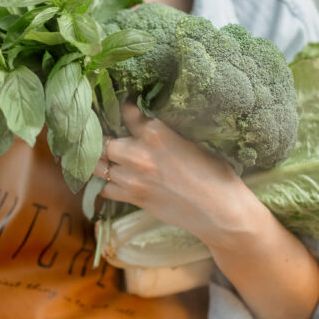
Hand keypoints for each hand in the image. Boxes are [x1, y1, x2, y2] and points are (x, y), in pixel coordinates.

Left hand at [95, 102, 263, 247]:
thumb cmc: (215, 173)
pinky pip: (106, 190)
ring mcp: (132, 178)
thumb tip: (151, 129)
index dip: (126, 108)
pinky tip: (114, 182)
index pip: (128, 112)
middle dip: (104, 140)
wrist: (220, 210)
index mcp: (155, 132)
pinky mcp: (133, 198)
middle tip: (109, 138)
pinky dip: (107, 185)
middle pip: (103, 142)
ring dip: (102, 162)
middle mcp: (137, 153)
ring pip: (99, 167)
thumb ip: (164, 135)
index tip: (126, 107)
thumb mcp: (190, 142)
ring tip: (105, 159)